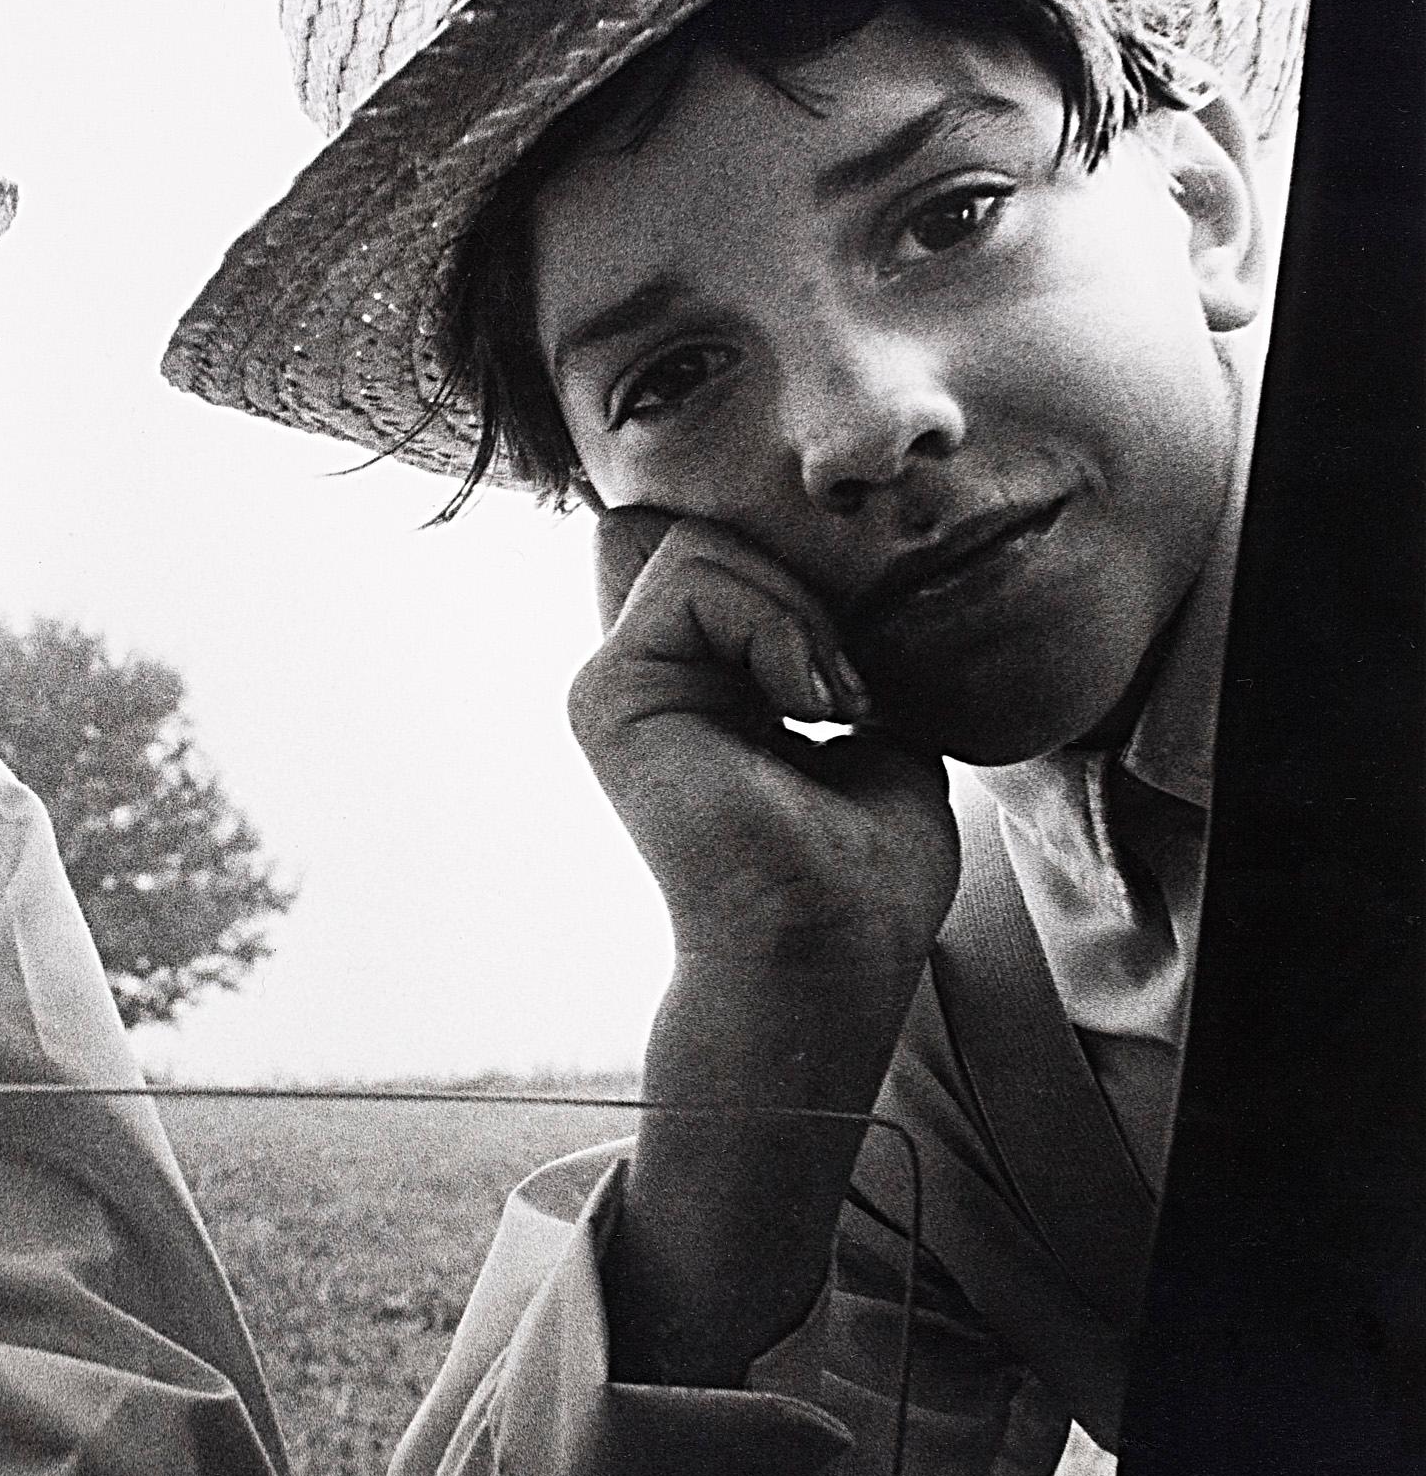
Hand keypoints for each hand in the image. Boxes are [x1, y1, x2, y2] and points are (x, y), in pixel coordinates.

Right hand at [576, 508, 958, 972]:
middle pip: (708, 531)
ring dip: (795, 610)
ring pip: (698, 543)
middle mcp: (644, 679)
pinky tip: (809, 705)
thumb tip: (852, 563)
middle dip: (803, 582)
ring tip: (835, 703)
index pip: (719, 550)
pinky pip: (690, 582)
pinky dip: (774, 627)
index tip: (855, 663)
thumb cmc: (863, 863)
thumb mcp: (867, 719)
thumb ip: (834, 644)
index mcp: (694, 682)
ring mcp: (616, 685)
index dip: (789, 563)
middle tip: (852, 691)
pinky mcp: (608, 696)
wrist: (832, 944)